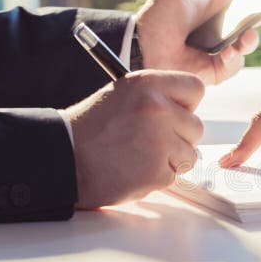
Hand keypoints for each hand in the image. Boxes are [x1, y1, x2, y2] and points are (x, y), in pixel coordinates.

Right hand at [64, 70, 204, 208]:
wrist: (64, 160)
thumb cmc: (91, 129)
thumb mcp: (123, 95)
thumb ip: (157, 97)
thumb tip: (188, 109)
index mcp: (148, 84)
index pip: (195, 88)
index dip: (185, 104)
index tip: (175, 113)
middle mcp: (157, 109)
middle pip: (196, 126)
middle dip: (179, 136)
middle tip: (151, 140)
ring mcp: (159, 142)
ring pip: (190, 154)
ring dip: (170, 159)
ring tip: (139, 155)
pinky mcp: (157, 172)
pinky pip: (174, 175)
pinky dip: (158, 177)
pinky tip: (134, 169)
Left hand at [135, 0, 260, 84]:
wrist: (142, 47)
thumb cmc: (157, 15)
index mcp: (218, 4)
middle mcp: (224, 27)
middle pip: (256, 19)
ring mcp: (222, 49)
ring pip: (249, 44)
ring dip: (251, 40)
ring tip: (246, 37)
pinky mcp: (217, 70)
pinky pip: (234, 65)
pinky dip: (233, 59)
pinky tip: (226, 52)